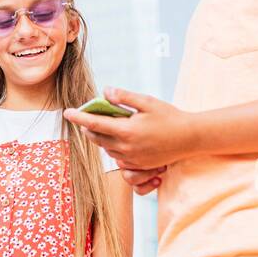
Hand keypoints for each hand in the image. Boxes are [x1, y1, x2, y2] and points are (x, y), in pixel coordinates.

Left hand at [63, 86, 197, 186]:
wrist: (190, 139)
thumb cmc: (170, 117)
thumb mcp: (147, 102)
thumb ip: (124, 97)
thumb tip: (105, 91)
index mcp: (126, 130)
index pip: (94, 123)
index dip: (78, 117)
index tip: (67, 112)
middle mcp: (126, 147)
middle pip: (96, 138)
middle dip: (88, 127)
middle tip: (85, 116)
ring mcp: (132, 159)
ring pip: (106, 149)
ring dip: (100, 137)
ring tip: (104, 125)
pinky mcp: (139, 165)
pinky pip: (117, 157)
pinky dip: (113, 147)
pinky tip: (119, 137)